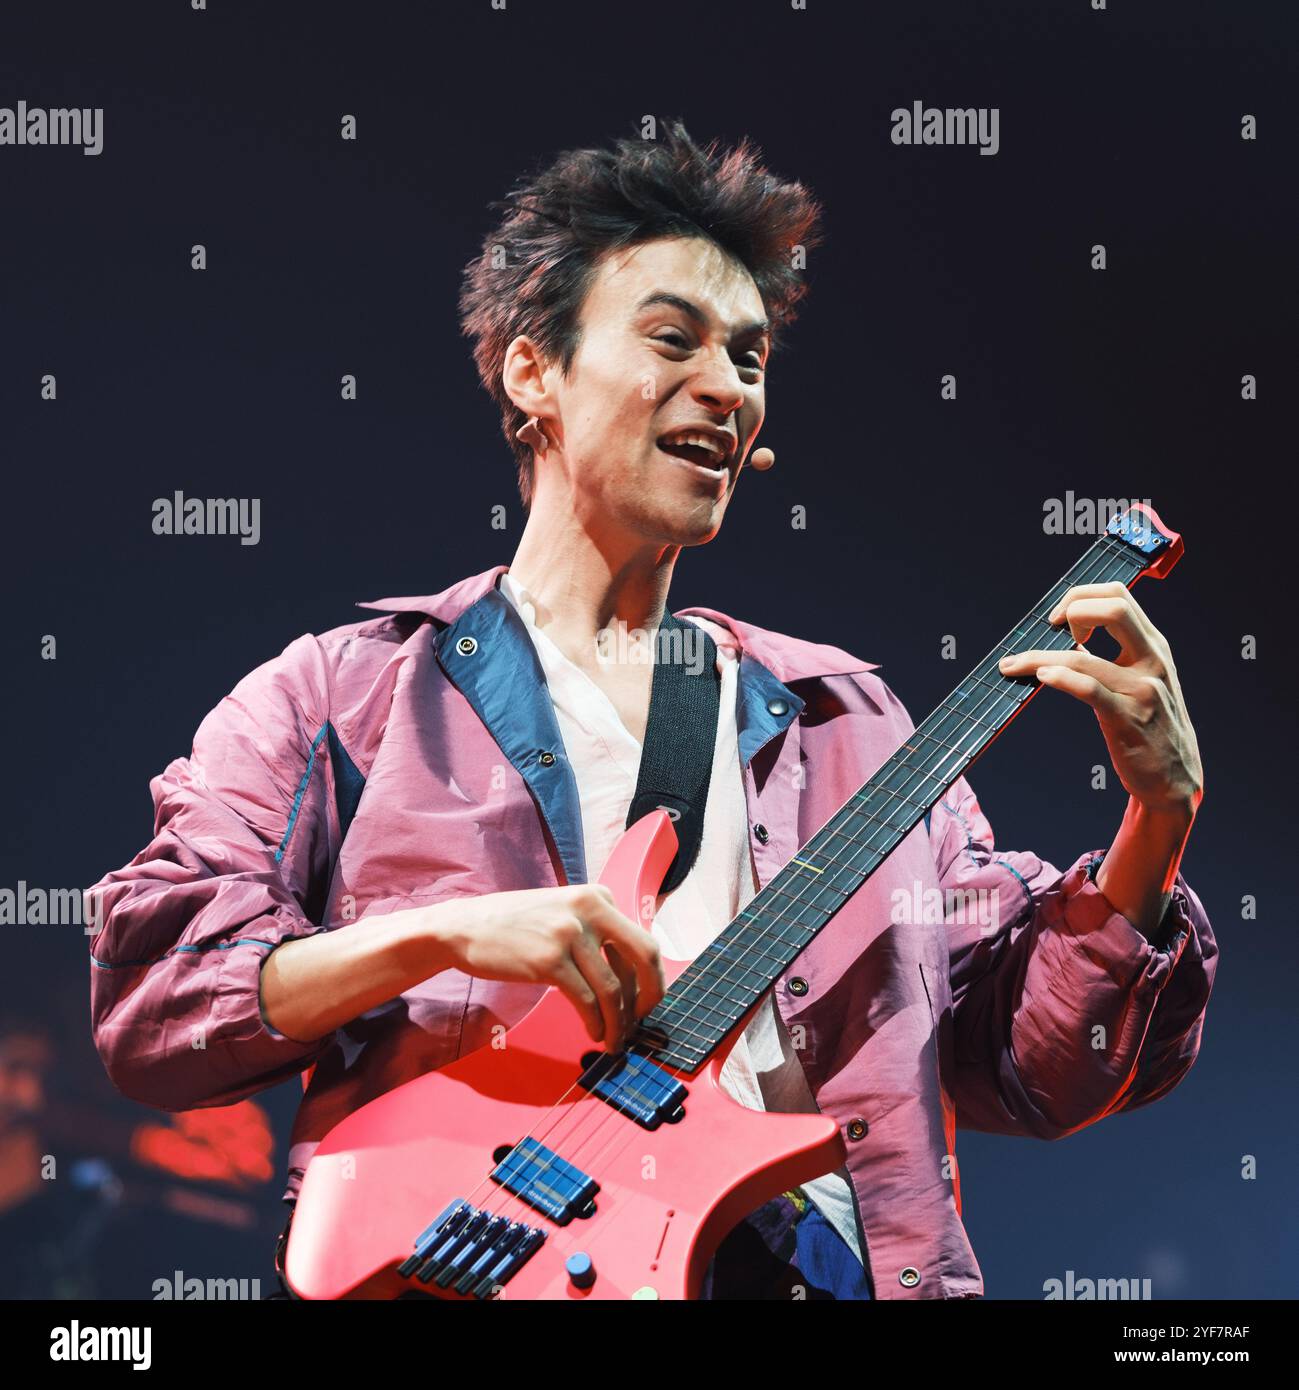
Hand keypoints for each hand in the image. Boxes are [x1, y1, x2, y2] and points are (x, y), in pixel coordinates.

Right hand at [425, 884, 665, 1049]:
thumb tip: (634, 977)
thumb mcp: (564, 912)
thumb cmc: (515, 925)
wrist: (464, 926)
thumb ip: (598, 932)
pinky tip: (593, 1032)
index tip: (645, 1002)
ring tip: (614, 1038)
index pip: (642, 941)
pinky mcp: (548, 960)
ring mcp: (568, 933)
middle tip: (643, 1021)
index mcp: (598, 896)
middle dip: (651, 995)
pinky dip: (595, 1022)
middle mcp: (590, 909)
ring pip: (613, 988)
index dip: (650, 978)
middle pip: (644, 955)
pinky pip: (586, 1000)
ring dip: (619, 1022)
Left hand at [997, 581, 1202, 814]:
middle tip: (1048, 631)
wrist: (1174, 780)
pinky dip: (1060, 679)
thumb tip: (1069, 637)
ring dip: (1037, 658)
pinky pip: (1089, 690)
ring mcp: (1142, 689)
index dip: (1082, 597)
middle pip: (1114, 607)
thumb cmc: (1149, 728)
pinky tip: (1040, 678)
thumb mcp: (1141, 681)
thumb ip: (1117, 656)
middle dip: (1071, 608)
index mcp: (1154, 646)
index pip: (1119, 595)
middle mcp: (1153, 660)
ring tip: (1012, 665)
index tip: (1058, 620)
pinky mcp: (1127, 719)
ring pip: (1083, 658)